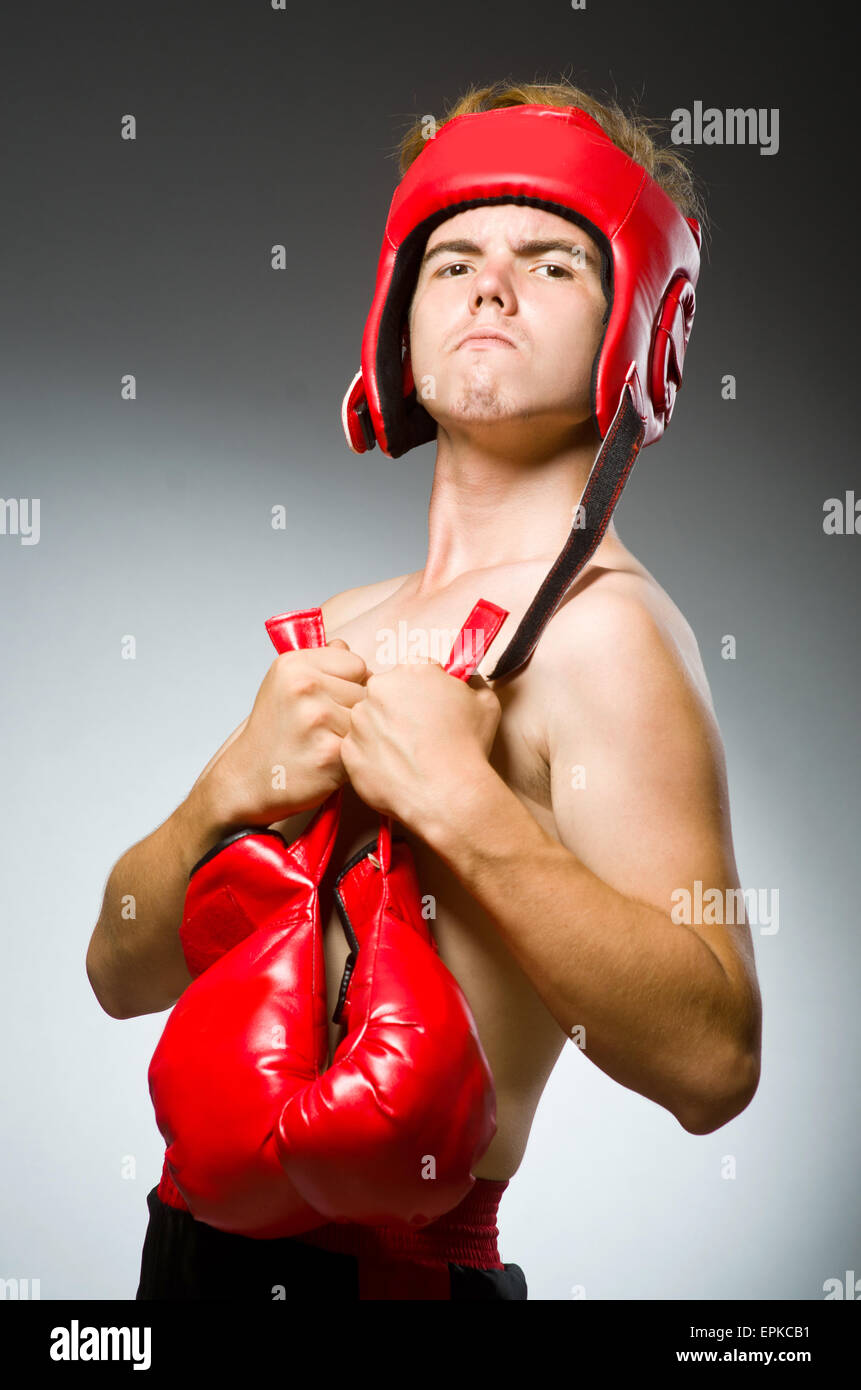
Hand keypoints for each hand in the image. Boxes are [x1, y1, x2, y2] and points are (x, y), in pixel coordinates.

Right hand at [206, 639, 368, 825]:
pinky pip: (362, 748)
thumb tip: (345, 644)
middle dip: (352, 711)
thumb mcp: (284, 683)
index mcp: (294, 665)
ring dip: (352, 736)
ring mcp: (318, 720)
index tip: (330, 700)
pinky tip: (327, 762)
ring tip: (324, 743)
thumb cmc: (273, 731)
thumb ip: (319, 661)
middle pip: (366, 692)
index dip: (350, 684)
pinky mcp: (330, 754)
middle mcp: (304, 687)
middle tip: (324, 728)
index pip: (357, 664)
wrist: (247, 778)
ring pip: (366, 721)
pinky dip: (350, 758)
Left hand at [340, 658, 500, 828]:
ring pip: (368, 721)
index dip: (424, 690)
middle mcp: (380, 689)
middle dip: (399, 710)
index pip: (413, 671)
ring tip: (408, 755)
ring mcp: (360, 720)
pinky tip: (396, 768)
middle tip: (419, 733)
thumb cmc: (466, 748)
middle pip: (386, 694)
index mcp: (413, 670)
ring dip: (383, 733)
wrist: (448, 791)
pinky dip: (372, 758)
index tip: (429, 706)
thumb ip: (471, 684)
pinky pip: (358, 750)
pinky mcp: (349, 750)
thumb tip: (468, 684)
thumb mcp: (485, 703)